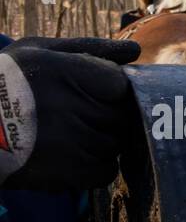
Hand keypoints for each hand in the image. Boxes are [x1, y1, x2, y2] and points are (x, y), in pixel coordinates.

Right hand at [0, 37, 141, 191]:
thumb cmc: (7, 82)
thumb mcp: (39, 52)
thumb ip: (91, 49)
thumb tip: (136, 50)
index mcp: (64, 71)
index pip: (120, 86)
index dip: (110, 91)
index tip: (92, 93)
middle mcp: (69, 106)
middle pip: (120, 116)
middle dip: (105, 116)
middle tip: (76, 115)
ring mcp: (72, 142)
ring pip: (115, 143)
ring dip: (100, 140)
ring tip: (67, 134)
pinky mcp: (70, 172)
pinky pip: (107, 170)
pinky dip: (95, 165)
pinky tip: (69, 155)